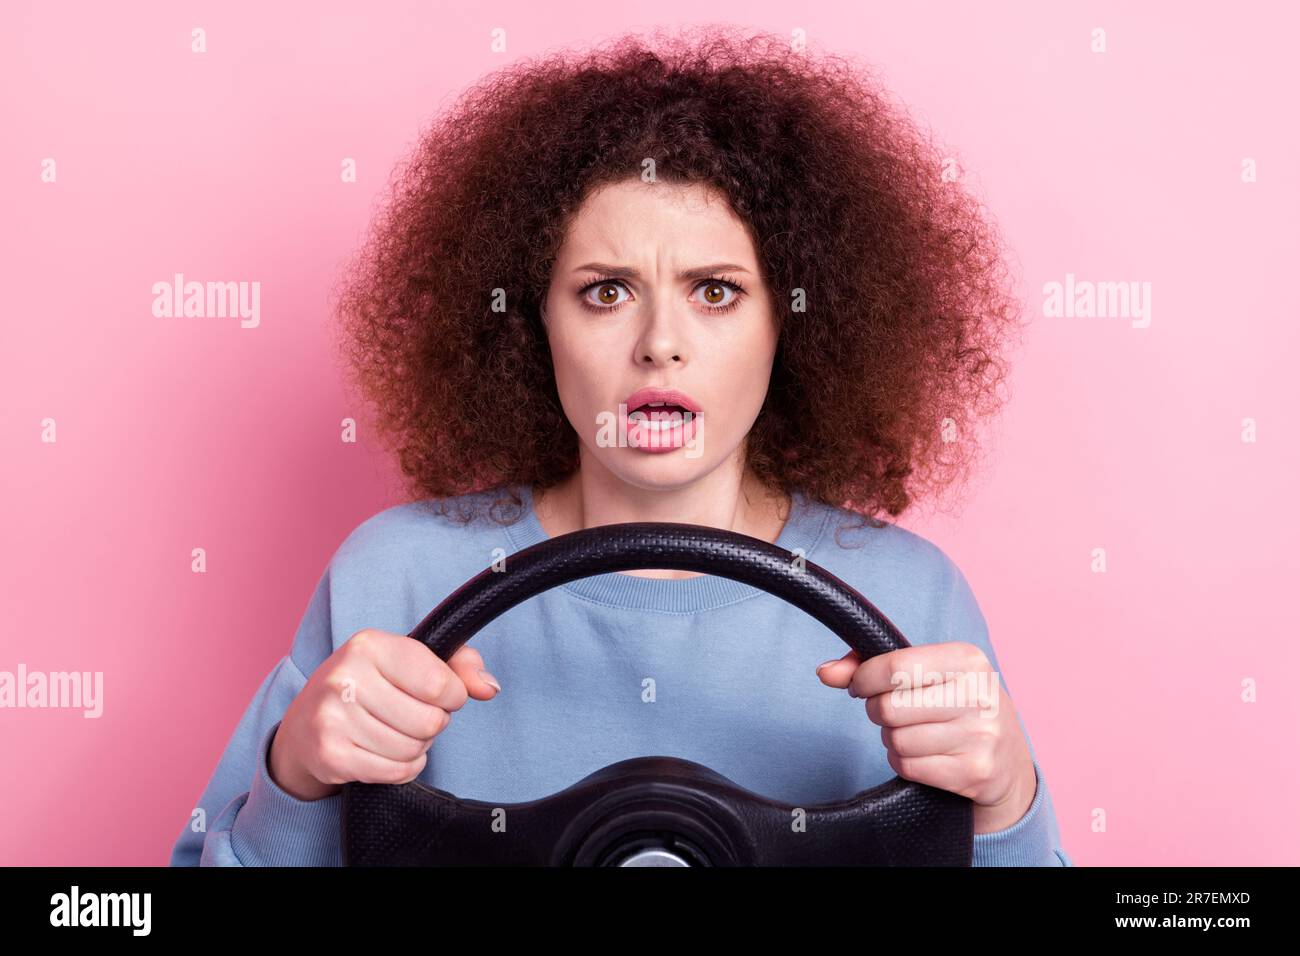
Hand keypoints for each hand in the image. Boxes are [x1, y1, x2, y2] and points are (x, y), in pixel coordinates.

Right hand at [269, 628, 500, 800]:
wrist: (305, 722)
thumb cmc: (371, 685)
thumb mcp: (412, 660)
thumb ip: (460, 665)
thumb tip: (490, 687)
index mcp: (370, 645)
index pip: (439, 683)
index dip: (453, 696)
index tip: (440, 694)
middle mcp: (345, 678)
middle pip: (429, 721)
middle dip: (432, 723)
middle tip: (412, 715)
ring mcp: (333, 719)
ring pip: (413, 749)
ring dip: (416, 747)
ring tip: (396, 731)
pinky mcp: (331, 756)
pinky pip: (395, 772)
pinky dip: (402, 768)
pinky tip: (387, 752)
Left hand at [816, 641, 1036, 833]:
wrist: (1008, 760)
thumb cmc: (956, 705)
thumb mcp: (929, 674)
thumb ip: (872, 665)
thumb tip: (825, 671)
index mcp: (968, 660)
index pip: (894, 666)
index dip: (864, 679)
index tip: (861, 685)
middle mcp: (978, 695)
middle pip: (889, 707)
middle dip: (878, 712)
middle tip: (892, 712)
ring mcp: (980, 736)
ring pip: (896, 740)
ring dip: (893, 739)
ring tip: (913, 733)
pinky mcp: (974, 772)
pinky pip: (908, 767)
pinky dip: (904, 762)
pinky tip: (923, 754)